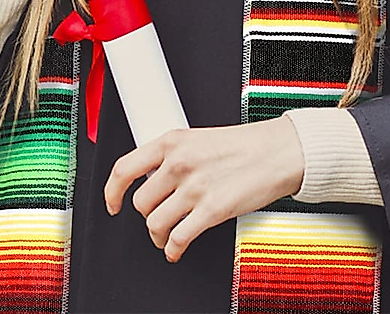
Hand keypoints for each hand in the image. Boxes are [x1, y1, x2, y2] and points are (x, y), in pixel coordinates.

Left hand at [104, 119, 305, 262]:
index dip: (112, 191)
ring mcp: (194, 188)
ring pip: (155, 224)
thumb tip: (153, 180)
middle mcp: (179, 163)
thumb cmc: (243, 146)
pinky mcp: (211, 211)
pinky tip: (176, 249)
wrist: (277, 152)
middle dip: (148, 216)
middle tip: (158, 218)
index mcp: (172, 142)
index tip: (113, 204)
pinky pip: (177, 239)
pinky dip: (173, 249)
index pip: (124, 168)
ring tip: (167, 236)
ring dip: (158, 236)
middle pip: (141, 203)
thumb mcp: (198, 139)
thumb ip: (173, 157)